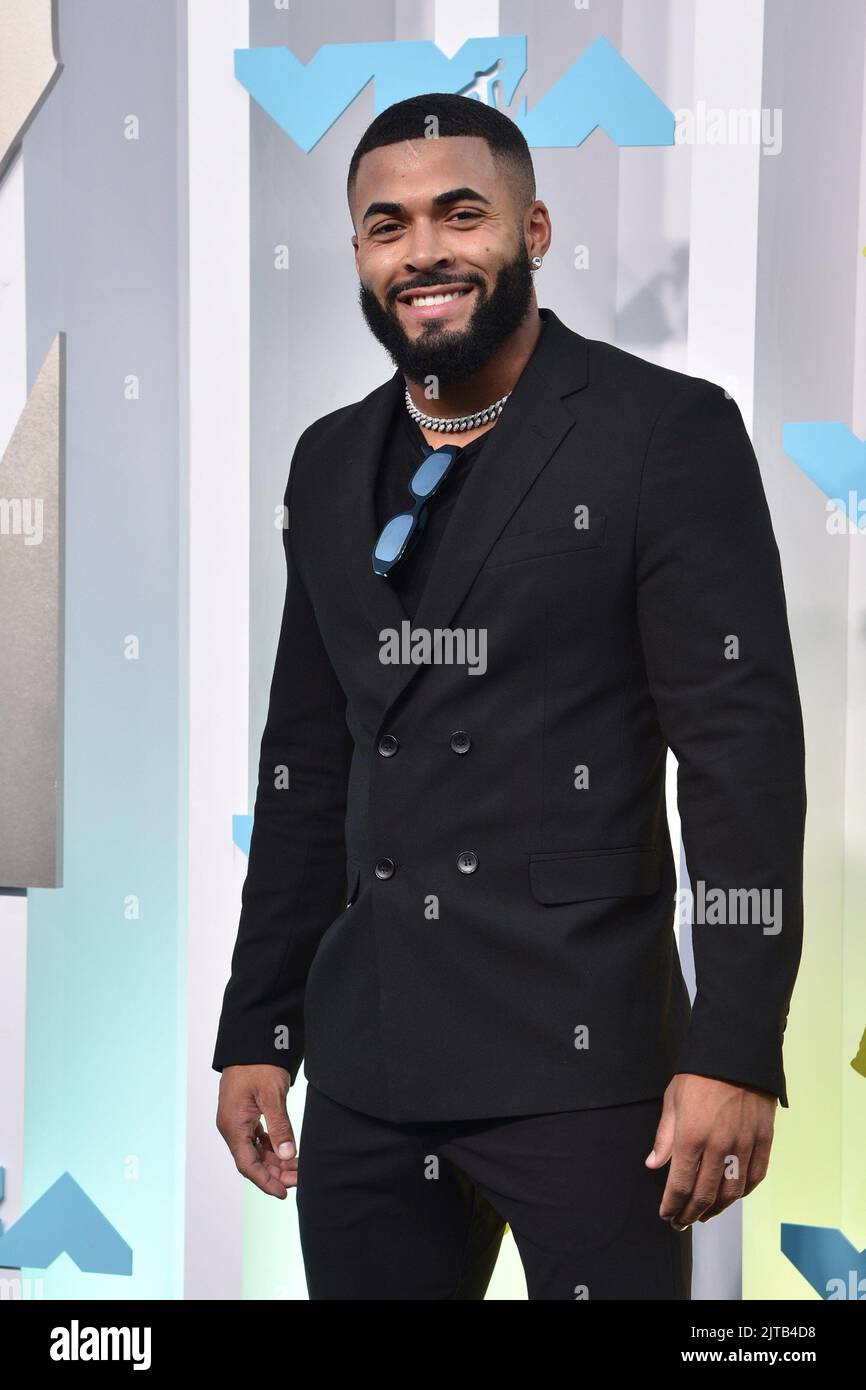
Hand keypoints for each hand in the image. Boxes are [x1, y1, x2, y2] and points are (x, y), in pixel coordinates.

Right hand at [216, 1064, 296, 1197]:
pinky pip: (257, 1139)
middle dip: (275, 1173)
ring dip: (276, 1161)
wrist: (250, 1042)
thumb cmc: (258, 1065)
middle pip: (252, 1161)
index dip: (266, 1182)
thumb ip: (280, 1126)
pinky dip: (273, 1147)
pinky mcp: (245, 1115)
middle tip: (300, 1179)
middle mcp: (231, 1127)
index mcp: (232, 1126)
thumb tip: (288, 1156)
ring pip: (256, 1151)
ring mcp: (237, 1121)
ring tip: (298, 1168)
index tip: (284, 1192)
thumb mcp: (272, 1095)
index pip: (247, 1165)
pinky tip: (288, 1152)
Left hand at [645, 1073, 776, 1227]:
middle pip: (704, 1195)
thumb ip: (665, 1137)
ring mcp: (744, 1145)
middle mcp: (719, 1147)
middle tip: (681, 1222)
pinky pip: (755, 1176)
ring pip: (732, 1193)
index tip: (667, 1215)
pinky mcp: (764, 1140)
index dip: (672, 1206)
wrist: (737, 1052)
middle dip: (690, 1214)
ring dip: (716, 1209)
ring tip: (704, 1215)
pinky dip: (743, 1193)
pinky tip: (732, 1197)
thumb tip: (654, 1165)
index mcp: (691, 1137)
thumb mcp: (673, 1100)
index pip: (680, 1185)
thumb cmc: (699, 1075)